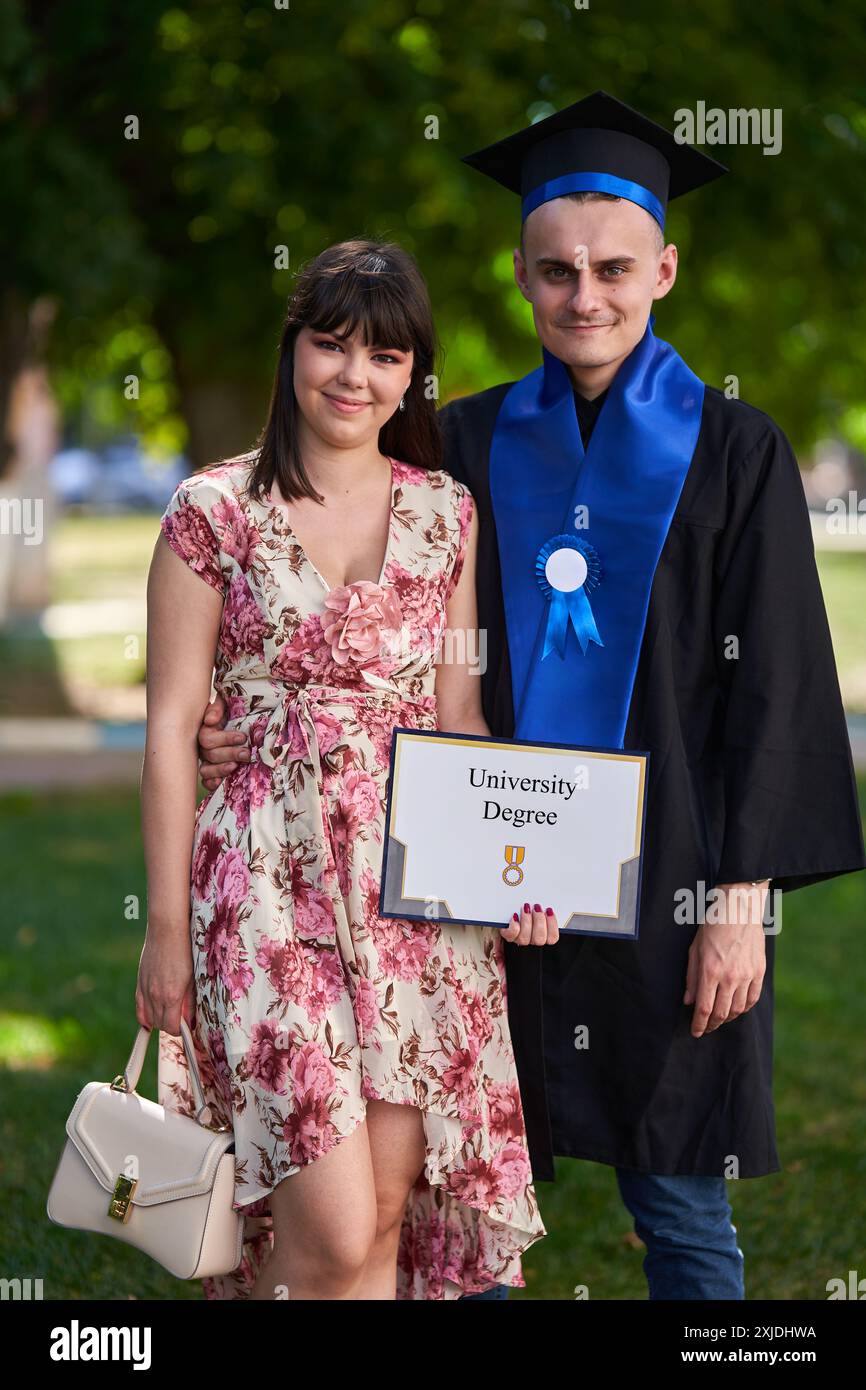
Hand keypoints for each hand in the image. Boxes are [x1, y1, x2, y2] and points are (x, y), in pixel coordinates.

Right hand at [136, 930, 195, 1036]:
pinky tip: (150, 1018)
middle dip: (170, 1026)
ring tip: (169, 1016)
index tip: (186, 1027)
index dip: (180, 1031)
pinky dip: (145, 1015)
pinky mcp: (140, 981)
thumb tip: (190, 1020)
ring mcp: (145, 989)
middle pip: (160, 1024)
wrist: (166, 930)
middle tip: (180, 1021)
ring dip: (158, 1021)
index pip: (171, 1027)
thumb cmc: (185, 950)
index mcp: (172, 996)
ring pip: (148, 1017)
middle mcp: (156, 995)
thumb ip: (190, 1002)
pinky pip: (139, 1006)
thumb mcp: (193, 978)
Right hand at [197, 690, 248, 791]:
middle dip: (229, 754)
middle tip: (246, 753)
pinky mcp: (213, 774)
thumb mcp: (226, 704)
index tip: (243, 737)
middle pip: (209, 754)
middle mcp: (203, 747)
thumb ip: (217, 708)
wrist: (244, 721)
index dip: (225, 739)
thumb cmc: (234, 712)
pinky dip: (212, 784)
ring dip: (220, 769)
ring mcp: (206, 761)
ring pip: (205, 770)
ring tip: (236, 766)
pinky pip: (206, 782)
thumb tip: (211, 721)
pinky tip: (221, 782)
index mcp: (205, 731)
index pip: (207, 739)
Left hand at [502, 902, 559, 945]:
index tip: (549, 910)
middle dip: (539, 921)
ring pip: (525, 939)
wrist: (506, 908)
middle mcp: (531, 939)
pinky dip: (514, 925)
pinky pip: (511, 935)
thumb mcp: (538, 905)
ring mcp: (518, 939)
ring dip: (527, 921)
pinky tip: (515, 915)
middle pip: (539, 939)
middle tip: (537, 907)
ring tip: (526, 907)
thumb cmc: (522, 906)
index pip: (552, 938)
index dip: (552, 925)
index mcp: (543, 933)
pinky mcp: (507, 935)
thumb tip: (550, 906)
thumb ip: (545, 908)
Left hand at [684, 883, 767, 1036]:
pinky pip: (752, 999)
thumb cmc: (712, 926)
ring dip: (727, 1018)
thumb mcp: (694, 949)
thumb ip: (692, 977)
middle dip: (711, 1024)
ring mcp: (747, 975)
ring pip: (738, 1009)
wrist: (739, 909)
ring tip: (719, 1019)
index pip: (704, 1008)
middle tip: (706, 1028)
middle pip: (721, 1013)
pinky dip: (743, 1008)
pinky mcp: (760, 972)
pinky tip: (736, 1009)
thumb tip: (689, 1002)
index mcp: (711, 971)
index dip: (699, 1024)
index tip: (695, 1031)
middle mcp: (730, 977)